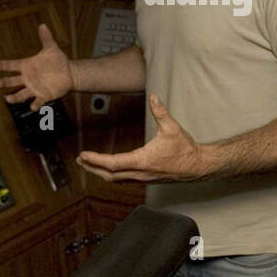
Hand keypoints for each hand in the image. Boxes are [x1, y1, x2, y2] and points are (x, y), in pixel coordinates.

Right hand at [0, 23, 73, 110]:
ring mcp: (34, 88)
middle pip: (12, 81)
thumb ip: (46, 38)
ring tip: (8, 99)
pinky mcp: (44, 96)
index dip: (2, 66)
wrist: (69, 73)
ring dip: (15, 97)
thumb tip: (43, 25)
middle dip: (4, 82)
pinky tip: (32, 106)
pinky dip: (35, 104)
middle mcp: (27, 78)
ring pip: (21, 94)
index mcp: (27, 66)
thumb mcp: (51, 48)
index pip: (11, 65)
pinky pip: (37, 101)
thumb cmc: (58, 61)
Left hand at [77, 95, 210, 183]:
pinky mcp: (146, 179)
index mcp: (143, 161)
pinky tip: (109, 170)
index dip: (96, 159)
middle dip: (92, 168)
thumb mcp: (172, 128)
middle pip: (109, 175)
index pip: (113, 163)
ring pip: (116, 180)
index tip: (83, 154)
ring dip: (100, 173)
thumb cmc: (185, 149)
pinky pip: (124, 180)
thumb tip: (153, 97)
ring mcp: (143, 178)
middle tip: (80, 161)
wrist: (197, 166)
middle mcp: (140, 173)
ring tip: (89, 165)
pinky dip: (112, 175)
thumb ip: (161, 111)